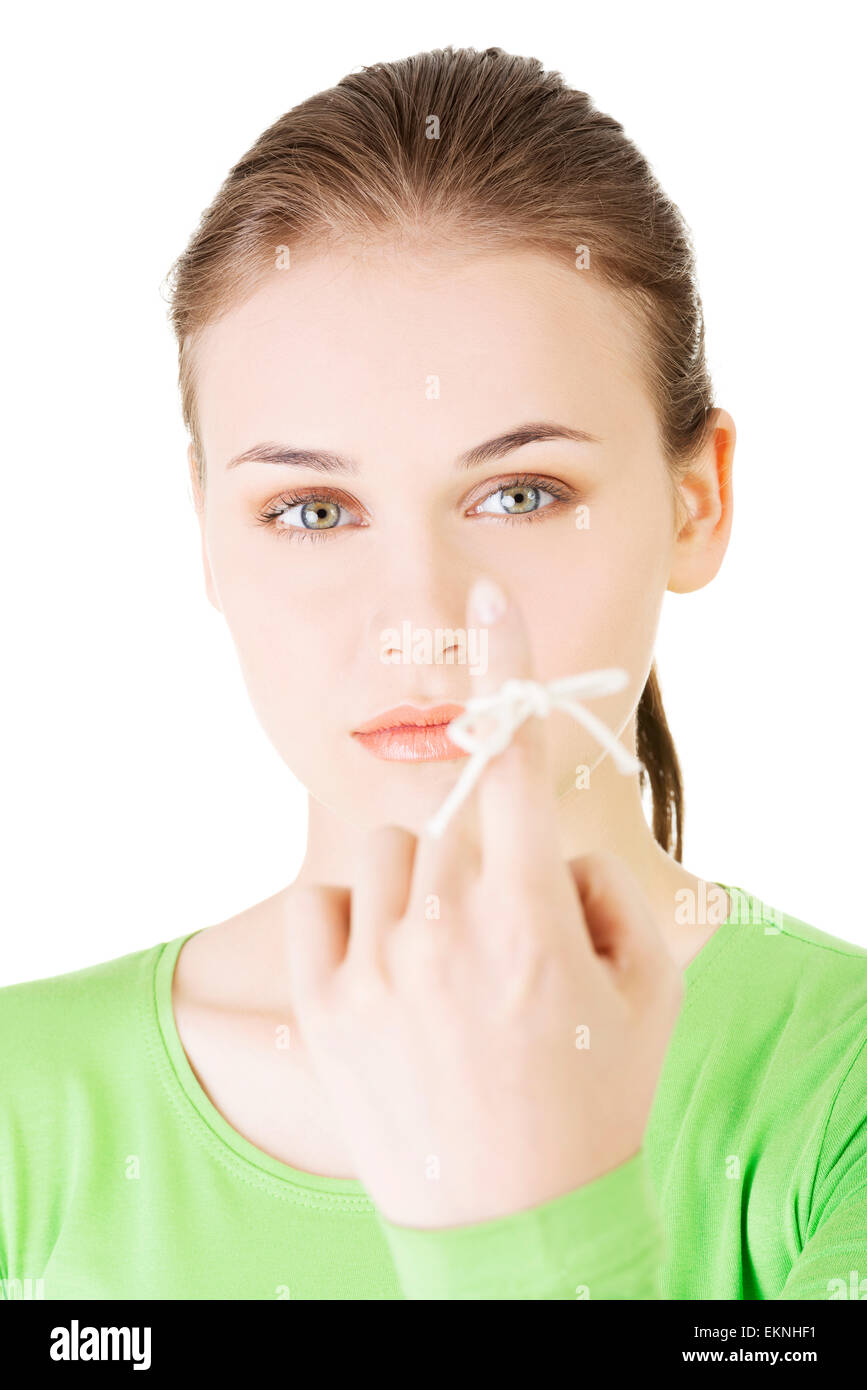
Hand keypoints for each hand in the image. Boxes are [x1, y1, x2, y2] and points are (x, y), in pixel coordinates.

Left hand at [284, 576, 683, 1228]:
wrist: (516, 1230)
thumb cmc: (591, 1105)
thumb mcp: (647, 994)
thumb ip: (606, 892)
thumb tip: (543, 848)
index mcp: (530, 918)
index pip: (513, 764)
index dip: (506, 673)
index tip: (486, 601)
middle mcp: (443, 930)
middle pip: (447, 823)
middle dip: (479, 862)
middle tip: (504, 948)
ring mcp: (373, 967)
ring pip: (386, 857)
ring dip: (417, 890)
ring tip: (445, 973)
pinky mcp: (322, 1004)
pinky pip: (324, 901)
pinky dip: (356, 920)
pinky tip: (388, 976)